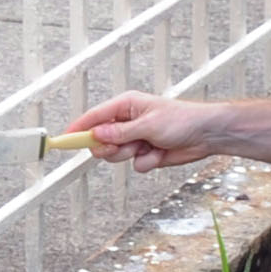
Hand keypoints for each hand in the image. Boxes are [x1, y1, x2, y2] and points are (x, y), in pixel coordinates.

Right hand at [66, 91, 222, 171]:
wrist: (206, 135)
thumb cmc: (182, 120)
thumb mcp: (147, 124)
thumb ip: (120, 131)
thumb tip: (96, 134)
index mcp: (126, 106)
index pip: (94, 117)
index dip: (78, 129)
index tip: (64, 139)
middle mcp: (128, 122)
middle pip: (101, 140)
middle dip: (110, 147)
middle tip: (122, 147)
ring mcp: (136, 139)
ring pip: (116, 155)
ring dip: (130, 155)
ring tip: (147, 146)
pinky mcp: (145, 154)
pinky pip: (135, 165)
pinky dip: (147, 162)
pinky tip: (159, 153)